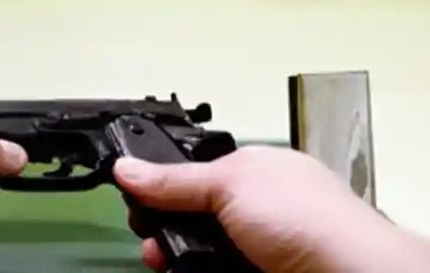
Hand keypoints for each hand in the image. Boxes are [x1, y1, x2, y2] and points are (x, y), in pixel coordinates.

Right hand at [114, 147, 429, 272]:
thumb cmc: (303, 219)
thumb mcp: (230, 184)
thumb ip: (175, 181)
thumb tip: (126, 167)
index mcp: (259, 172)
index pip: (198, 174)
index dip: (164, 187)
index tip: (136, 202)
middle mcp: (261, 211)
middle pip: (195, 218)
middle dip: (164, 229)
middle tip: (148, 243)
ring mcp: (265, 250)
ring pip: (204, 253)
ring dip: (175, 258)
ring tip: (162, 264)